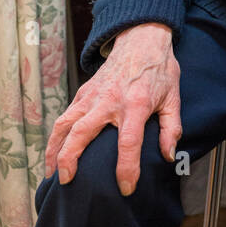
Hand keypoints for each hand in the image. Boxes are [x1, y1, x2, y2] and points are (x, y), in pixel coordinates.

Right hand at [45, 23, 180, 195]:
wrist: (141, 38)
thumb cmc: (159, 70)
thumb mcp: (174, 98)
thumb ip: (172, 129)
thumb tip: (168, 156)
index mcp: (136, 104)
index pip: (128, 142)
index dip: (127, 168)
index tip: (126, 188)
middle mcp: (109, 100)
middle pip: (81, 133)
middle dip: (70, 160)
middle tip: (66, 182)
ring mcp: (92, 95)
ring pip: (64, 124)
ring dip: (54, 150)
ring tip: (51, 174)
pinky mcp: (83, 92)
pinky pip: (65, 116)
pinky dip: (56, 136)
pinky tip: (54, 153)